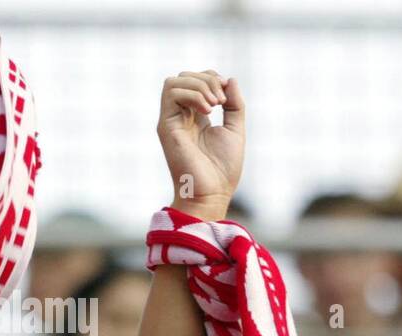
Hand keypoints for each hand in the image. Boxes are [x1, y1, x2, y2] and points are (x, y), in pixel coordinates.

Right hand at [157, 70, 244, 221]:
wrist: (212, 193)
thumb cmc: (223, 170)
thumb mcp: (235, 131)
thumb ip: (235, 105)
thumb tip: (230, 79)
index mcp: (196, 117)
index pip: (196, 82)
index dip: (211, 78)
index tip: (227, 96)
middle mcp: (181, 116)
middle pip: (184, 77)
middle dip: (206, 80)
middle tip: (222, 101)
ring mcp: (172, 120)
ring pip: (174, 81)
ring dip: (199, 86)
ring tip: (215, 105)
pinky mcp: (166, 126)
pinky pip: (171, 93)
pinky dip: (193, 94)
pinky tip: (208, 111)